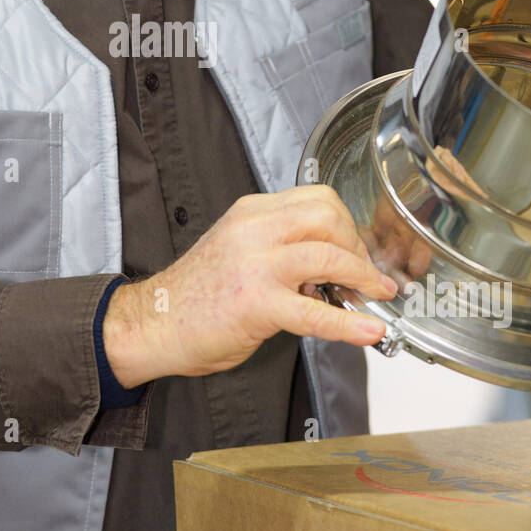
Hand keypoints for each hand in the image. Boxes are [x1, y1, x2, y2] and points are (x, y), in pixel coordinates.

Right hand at [102, 185, 397, 386]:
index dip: (347, 224)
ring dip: (363, 276)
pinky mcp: (256, 303)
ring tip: (376, 297)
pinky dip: (348, 324)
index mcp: (251, 212)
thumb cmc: (195, 295)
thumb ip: (280, 249)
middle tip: (364, 274)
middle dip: (357, 244)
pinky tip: (366, 332)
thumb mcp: (239, 251)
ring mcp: (256, 264)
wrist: (153, 323)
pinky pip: (314, 311)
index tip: (357, 250)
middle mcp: (254, 229)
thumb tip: (329, 268)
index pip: (317, 198)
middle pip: (329, 215)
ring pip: (328, 253)